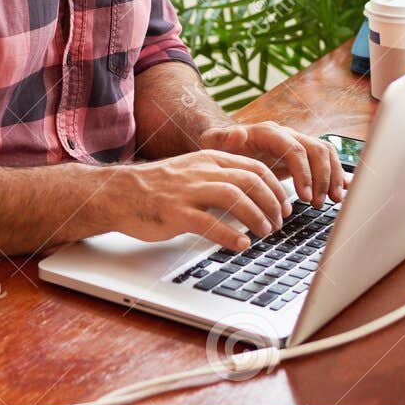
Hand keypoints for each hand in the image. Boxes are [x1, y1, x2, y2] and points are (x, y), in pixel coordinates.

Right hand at [90, 150, 293, 252]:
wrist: (120, 193)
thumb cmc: (158, 187)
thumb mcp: (193, 171)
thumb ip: (219, 177)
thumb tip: (252, 193)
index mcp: (209, 159)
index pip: (255, 167)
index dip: (276, 188)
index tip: (285, 205)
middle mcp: (201, 171)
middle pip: (250, 181)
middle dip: (272, 204)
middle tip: (278, 223)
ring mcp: (188, 191)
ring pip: (235, 197)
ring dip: (256, 217)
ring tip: (264, 233)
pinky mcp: (175, 212)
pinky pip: (209, 222)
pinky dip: (230, 235)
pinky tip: (240, 245)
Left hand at [198, 121, 345, 206]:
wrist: (225, 144)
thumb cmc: (219, 147)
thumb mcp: (214, 142)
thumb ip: (222, 138)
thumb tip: (238, 133)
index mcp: (268, 132)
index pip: (294, 148)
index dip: (303, 172)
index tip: (303, 196)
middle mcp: (286, 135)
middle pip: (315, 149)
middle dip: (322, 177)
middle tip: (318, 203)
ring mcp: (296, 143)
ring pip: (325, 154)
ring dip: (332, 177)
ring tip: (331, 201)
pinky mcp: (302, 156)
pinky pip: (326, 160)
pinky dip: (336, 174)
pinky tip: (342, 190)